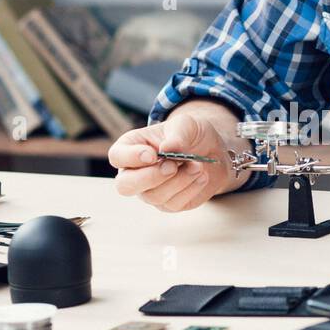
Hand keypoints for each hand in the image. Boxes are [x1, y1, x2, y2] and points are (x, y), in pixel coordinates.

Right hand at [108, 114, 231, 212]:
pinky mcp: (169, 204)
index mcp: (131, 147)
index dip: (131, 157)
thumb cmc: (190, 134)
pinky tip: (201, 175)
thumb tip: (168, 148)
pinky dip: (191, 189)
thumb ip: (177, 134)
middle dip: (150, 177)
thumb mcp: (186, 125)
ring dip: (179, 180)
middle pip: (125, 186)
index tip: (152, 154)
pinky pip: (175, 203)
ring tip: (197, 165)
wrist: (212, 151)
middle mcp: (135, 173)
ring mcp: (150, 191)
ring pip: (154, 196)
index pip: (117, 156)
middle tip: (172, 166)